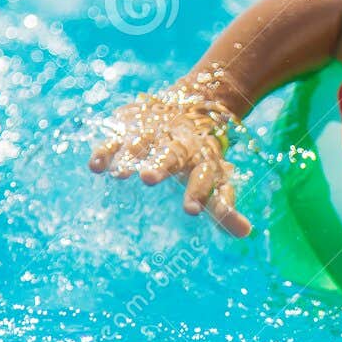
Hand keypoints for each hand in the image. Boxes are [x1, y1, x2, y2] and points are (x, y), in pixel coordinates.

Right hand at [87, 77, 251, 236]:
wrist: (192, 108)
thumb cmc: (200, 157)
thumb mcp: (214, 179)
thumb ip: (223, 207)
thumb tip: (245, 233)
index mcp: (203, 158)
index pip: (204, 175)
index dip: (198, 192)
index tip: (190, 211)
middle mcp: (180, 144)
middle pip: (172, 154)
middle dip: (161, 166)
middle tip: (149, 179)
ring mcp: (154, 133)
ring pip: (144, 143)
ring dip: (132, 155)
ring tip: (122, 174)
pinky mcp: (130, 127)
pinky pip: (116, 138)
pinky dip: (107, 150)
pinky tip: (96, 166)